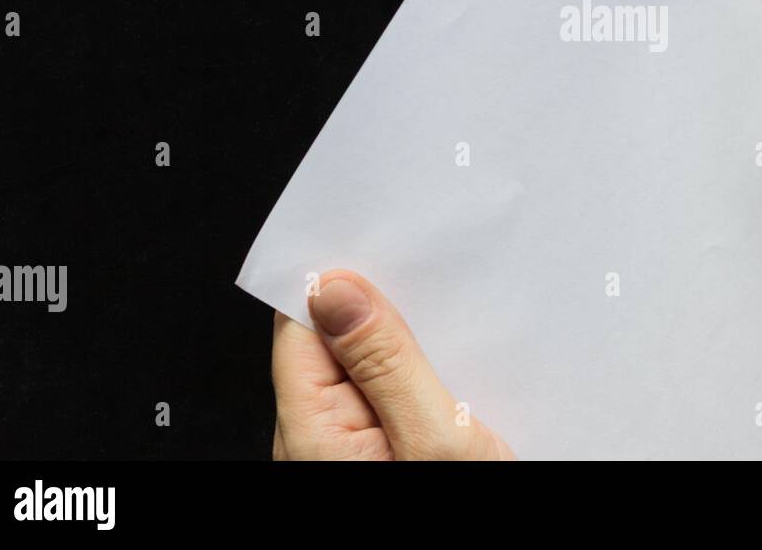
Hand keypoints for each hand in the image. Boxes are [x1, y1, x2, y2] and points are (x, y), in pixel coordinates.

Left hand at [271, 270, 513, 459]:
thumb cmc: (458, 512)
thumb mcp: (434, 438)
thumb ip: (387, 365)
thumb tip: (337, 291)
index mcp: (313, 433)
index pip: (300, 329)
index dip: (335, 284)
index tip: (377, 248)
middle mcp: (320, 440)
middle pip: (336, 345)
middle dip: (382, 312)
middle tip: (436, 289)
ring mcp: (353, 448)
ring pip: (371, 369)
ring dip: (410, 348)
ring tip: (458, 337)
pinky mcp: (388, 450)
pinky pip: (394, 396)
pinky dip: (423, 376)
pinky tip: (461, 375)